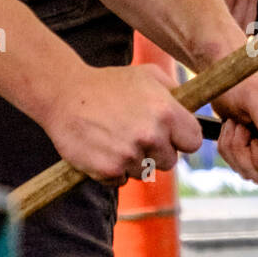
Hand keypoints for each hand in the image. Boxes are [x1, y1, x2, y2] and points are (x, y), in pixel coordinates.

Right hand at [39, 62, 201, 181]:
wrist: (63, 93)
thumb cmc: (107, 83)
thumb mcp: (147, 75)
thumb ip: (175, 91)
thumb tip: (194, 108)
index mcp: (166, 112)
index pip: (193, 141)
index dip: (182, 139)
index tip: (170, 136)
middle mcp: (151, 135)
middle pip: (170, 161)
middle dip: (156, 152)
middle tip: (135, 135)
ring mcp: (129, 155)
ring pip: (145, 173)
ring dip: (134, 162)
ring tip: (115, 139)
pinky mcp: (108, 170)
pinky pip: (121, 181)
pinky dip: (112, 170)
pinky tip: (102, 149)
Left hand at [213, 74, 257, 183]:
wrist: (228, 77)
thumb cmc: (244, 81)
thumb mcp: (256, 95)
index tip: (255, 140)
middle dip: (243, 153)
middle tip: (240, 126)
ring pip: (248, 172)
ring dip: (233, 149)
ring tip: (234, 124)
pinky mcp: (254, 153)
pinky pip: (237, 166)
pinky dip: (227, 149)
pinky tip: (230, 128)